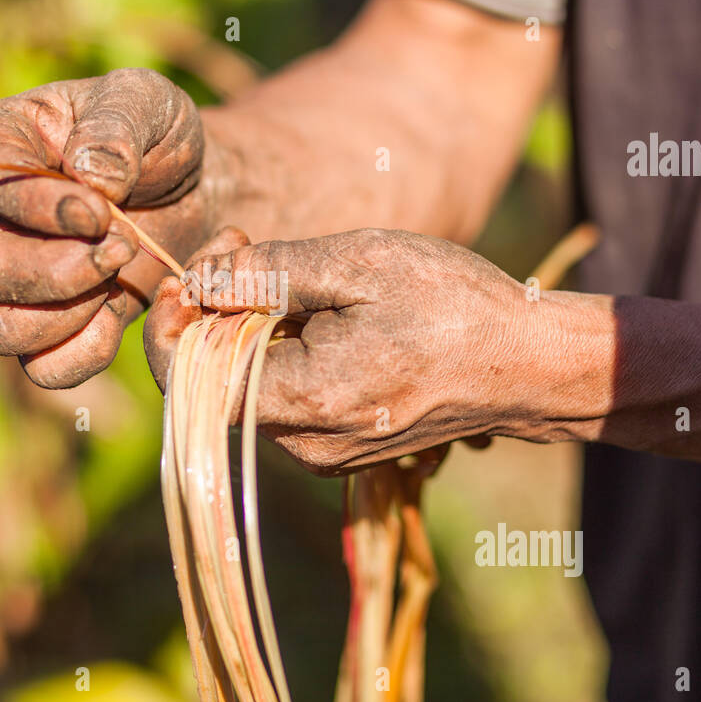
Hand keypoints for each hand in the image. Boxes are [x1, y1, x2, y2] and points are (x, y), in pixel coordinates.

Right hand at [0, 68, 212, 387]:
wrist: (194, 190)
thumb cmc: (158, 135)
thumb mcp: (149, 103)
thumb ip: (116, 127)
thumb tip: (90, 180)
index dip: (40, 208)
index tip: (102, 211)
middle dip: (59, 270)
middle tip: (124, 246)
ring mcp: (10, 280)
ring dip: (68, 315)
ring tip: (119, 277)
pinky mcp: (48, 326)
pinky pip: (43, 367)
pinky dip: (86, 352)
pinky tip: (120, 311)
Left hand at [144, 227, 551, 473]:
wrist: (530, 366)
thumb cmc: (454, 307)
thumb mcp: (360, 263)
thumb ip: (268, 275)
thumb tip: (198, 285)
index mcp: (306, 401)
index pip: (190, 383)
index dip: (170, 329)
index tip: (185, 276)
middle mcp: (305, 445)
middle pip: (217, 382)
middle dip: (212, 313)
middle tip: (239, 247)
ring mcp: (324, 455)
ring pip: (250, 389)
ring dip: (247, 329)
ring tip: (286, 273)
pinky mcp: (340, 450)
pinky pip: (284, 399)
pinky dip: (280, 353)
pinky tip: (312, 311)